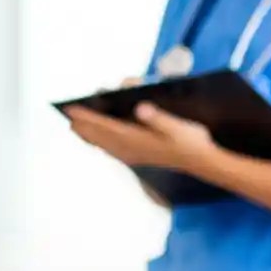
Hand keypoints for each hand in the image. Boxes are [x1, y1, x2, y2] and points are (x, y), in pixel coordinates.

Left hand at [66, 102, 215, 170]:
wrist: (201, 162)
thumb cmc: (190, 140)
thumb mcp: (178, 126)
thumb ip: (158, 117)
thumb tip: (141, 108)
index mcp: (137, 139)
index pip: (106, 125)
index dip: (88, 117)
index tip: (72, 110)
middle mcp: (131, 149)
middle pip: (101, 136)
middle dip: (84, 126)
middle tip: (69, 117)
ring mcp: (134, 155)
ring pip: (105, 145)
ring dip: (90, 136)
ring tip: (77, 129)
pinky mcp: (138, 158)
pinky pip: (114, 151)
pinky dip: (102, 144)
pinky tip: (98, 143)